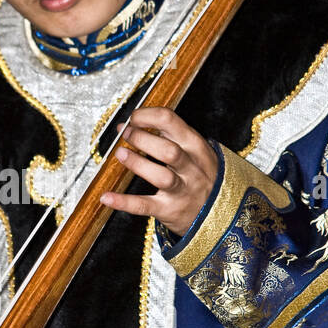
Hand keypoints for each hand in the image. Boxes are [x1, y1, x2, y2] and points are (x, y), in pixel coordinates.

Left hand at [100, 107, 218, 236]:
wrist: (222, 212)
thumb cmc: (201, 175)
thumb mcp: (196, 150)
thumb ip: (172, 135)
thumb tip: (135, 122)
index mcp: (195, 146)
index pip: (170, 121)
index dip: (146, 116)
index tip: (132, 118)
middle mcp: (191, 168)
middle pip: (167, 149)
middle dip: (141, 137)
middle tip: (124, 134)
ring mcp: (181, 190)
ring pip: (161, 176)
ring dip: (137, 163)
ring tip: (120, 153)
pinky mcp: (169, 210)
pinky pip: (145, 205)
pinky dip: (124, 202)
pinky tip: (106, 197)